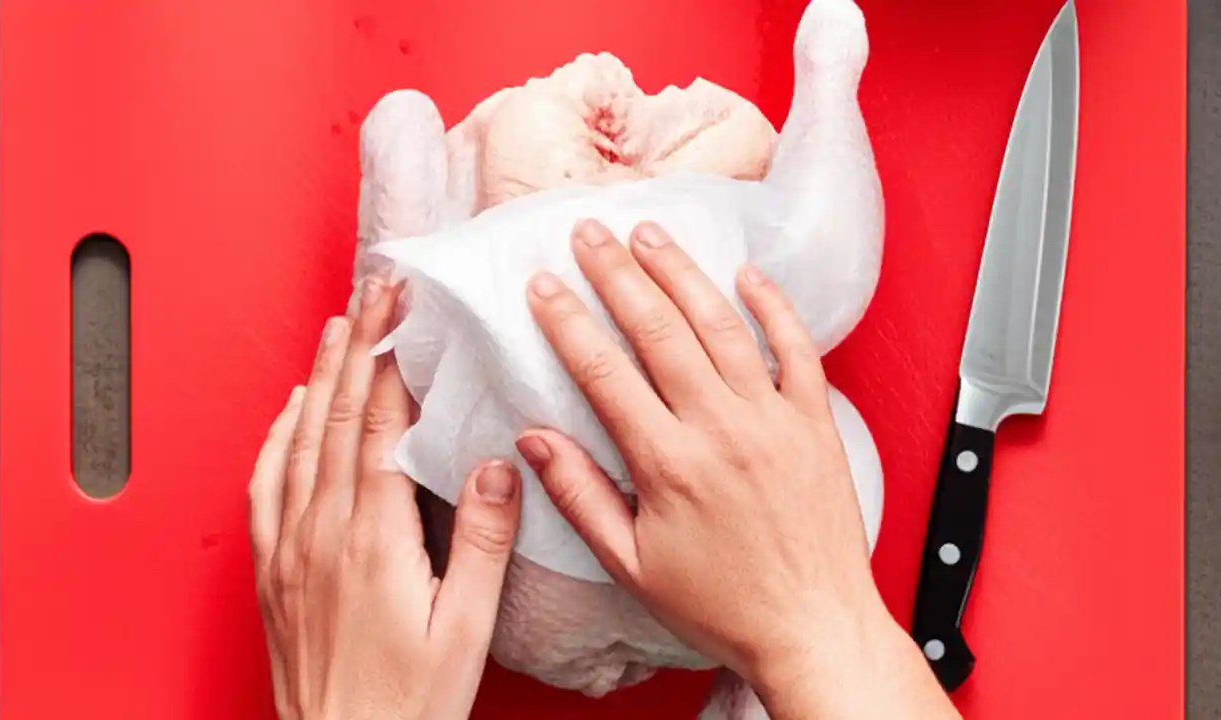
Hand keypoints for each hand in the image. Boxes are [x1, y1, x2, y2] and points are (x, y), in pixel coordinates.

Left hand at [248, 280, 523, 719]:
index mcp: (373, 541)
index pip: (380, 425)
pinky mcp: (273, 571)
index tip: (403, 310)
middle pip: (337, 416)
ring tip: (338, 326)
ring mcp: (289, 549)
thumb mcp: (465, 632)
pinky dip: (278, 435)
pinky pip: (265, 485)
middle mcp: (322, 534)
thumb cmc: (404, 706)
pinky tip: (289, 411)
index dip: (391, 358)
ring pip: (299, 440)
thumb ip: (482, 545)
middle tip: (375, 290)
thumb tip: (498, 468)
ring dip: (319, 376)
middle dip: (358, 344)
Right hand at [517, 220, 957, 718]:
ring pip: (722, 326)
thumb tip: (534, 439)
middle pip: (660, 331)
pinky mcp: (814, 423)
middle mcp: (722, 429)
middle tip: (589, 233)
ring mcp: (774, 420)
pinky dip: (774, 306)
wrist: (813, 627)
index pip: (605, 372)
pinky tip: (747, 273)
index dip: (568, 322)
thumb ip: (580, 496)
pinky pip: (797, 349)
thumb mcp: (632, 565)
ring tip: (649, 234)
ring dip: (681, 273)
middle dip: (617, 275)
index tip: (543, 284)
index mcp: (669, 464)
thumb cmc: (721, 605)